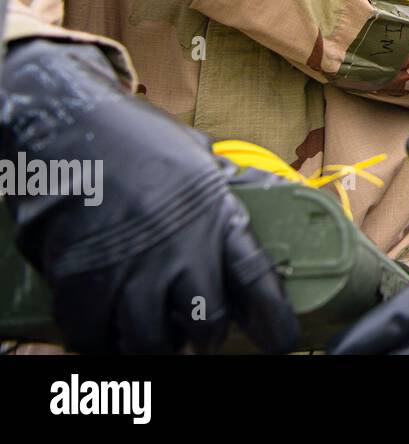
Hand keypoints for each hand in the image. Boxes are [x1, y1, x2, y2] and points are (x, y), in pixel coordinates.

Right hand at [0, 37, 298, 353]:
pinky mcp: (80, 277)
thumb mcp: (196, 157)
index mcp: (215, 213)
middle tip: (194, 335)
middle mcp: (179, 245)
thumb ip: (224, 190)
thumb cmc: (136, 137)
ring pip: (148, 340)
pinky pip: (93, 335)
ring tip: (152, 335)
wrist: (66, 123)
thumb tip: (269, 198)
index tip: (282, 340)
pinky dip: (100, 341)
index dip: (273, 316)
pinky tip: (106, 331)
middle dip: (203, 337)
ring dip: (152, 345)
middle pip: (204, 322)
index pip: (256, 277)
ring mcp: (129, 264)